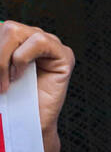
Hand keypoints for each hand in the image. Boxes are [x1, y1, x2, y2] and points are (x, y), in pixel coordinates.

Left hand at [0, 21, 74, 151]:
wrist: (28, 123)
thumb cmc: (12, 100)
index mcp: (19, 39)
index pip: (0, 29)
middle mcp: (35, 37)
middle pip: (7, 28)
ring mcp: (51, 44)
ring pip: (16, 32)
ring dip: (4, 59)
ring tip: (8, 81)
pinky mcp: (64, 54)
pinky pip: (38, 41)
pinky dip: (22, 58)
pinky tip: (20, 76)